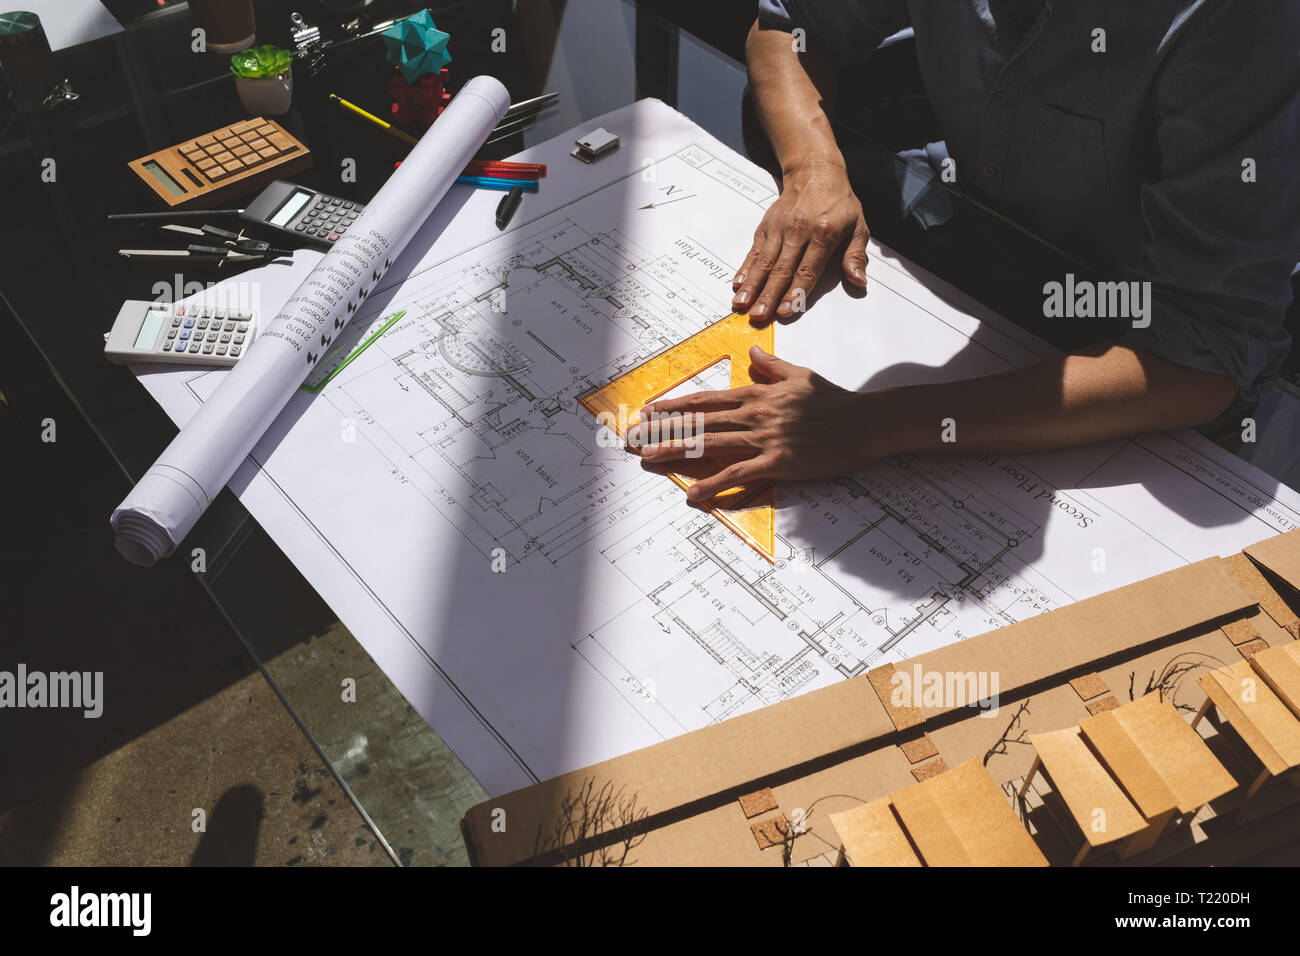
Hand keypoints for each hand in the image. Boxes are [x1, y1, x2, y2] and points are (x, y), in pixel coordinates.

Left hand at [630, 346, 887, 500]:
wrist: (865, 423)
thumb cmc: (835, 401)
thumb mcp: (800, 375)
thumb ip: (772, 365)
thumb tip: (753, 349)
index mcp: (757, 394)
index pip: (706, 400)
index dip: (675, 405)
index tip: (649, 411)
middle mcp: (755, 414)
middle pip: (700, 421)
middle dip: (663, 428)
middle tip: (632, 436)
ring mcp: (765, 438)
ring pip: (711, 444)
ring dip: (677, 451)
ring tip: (648, 458)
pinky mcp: (779, 462)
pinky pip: (739, 474)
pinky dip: (714, 484)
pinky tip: (693, 494)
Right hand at [732, 158, 868, 322]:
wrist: (815, 172)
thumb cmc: (839, 203)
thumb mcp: (858, 226)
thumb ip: (856, 256)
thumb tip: (859, 281)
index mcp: (824, 232)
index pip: (808, 269)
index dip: (796, 292)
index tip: (786, 311)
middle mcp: (798, 230)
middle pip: (781, 268)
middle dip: (768, 294)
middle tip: (758, 315)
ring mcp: (779, 228)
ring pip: (764, 261)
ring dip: (752, 285)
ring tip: (741, 304)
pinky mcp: (766, 226)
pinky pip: (754, 250)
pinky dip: (745, 267)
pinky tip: (737, 283)